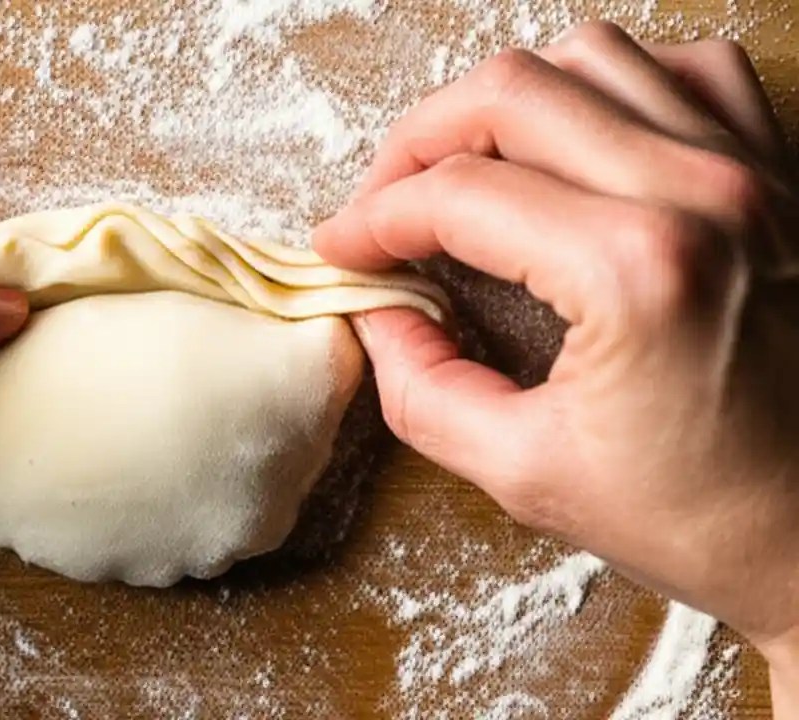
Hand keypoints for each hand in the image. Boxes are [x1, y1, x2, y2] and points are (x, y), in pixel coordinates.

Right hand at [314, 22, 798, 709]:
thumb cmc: (703, 518)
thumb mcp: (526, 472)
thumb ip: (423, 389)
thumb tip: (377, 314)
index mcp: (634, 270)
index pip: (458, 195)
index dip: (375, 218)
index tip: (342, 248)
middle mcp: (701, 193)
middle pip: (509, 94)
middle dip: (416, 143)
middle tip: (384, 204)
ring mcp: (751, 170)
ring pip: (588, 57)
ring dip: (502, 104)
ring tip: (465, 168)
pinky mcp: (780, 173)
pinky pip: (685, 70)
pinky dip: (609, 86)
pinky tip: (576, 144)